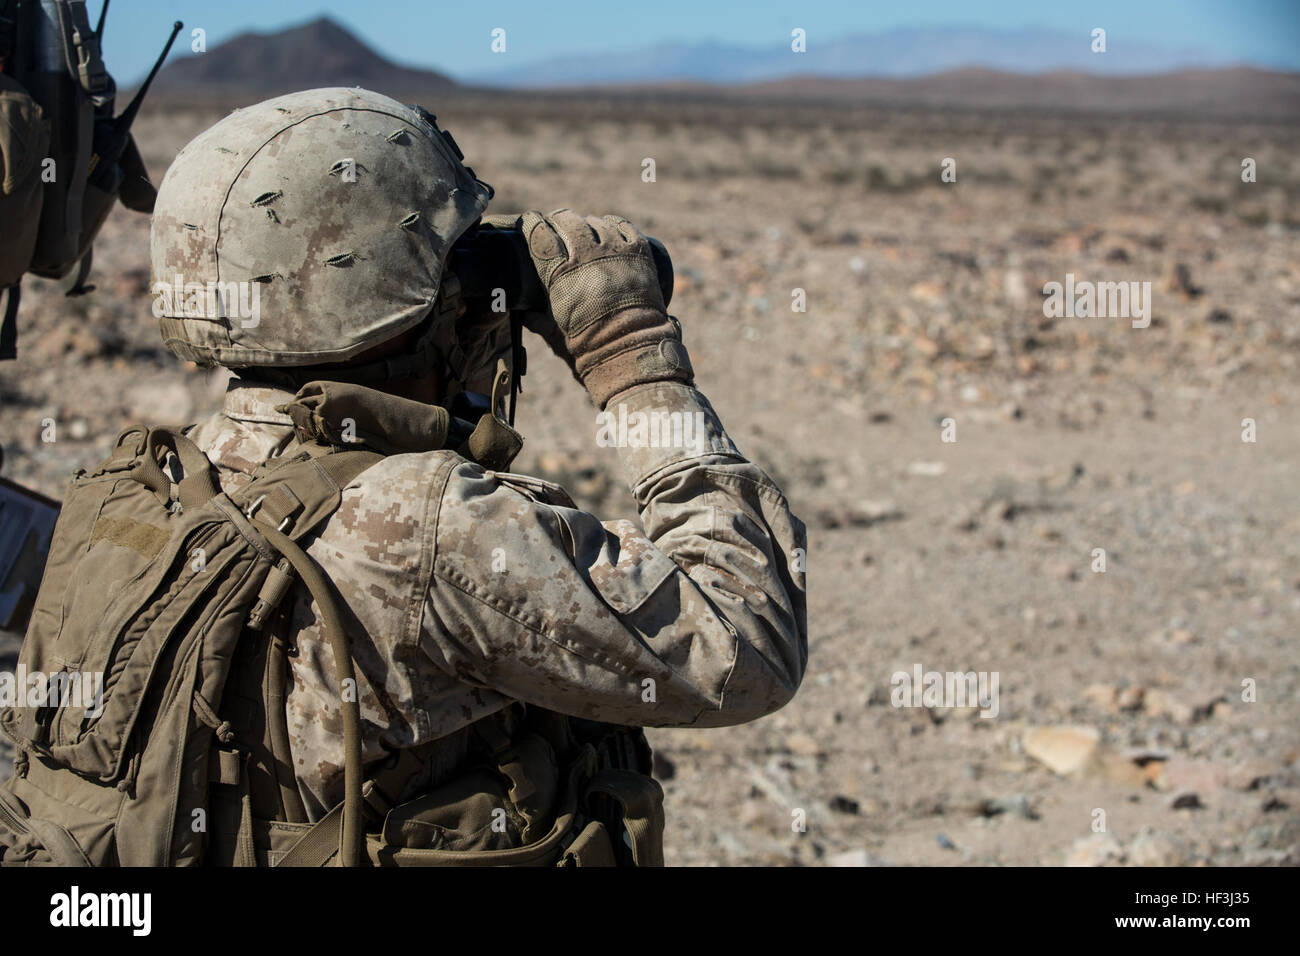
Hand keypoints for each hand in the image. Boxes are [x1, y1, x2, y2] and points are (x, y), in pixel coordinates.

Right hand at [519, 209, 691, 407]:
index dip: (534, 225)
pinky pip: (624, 226)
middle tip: (557, 224)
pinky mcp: (639, 252)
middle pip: (568, 222)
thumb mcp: (556, 334)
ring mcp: (615, 251)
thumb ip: (537, 322)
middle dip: (560, 221)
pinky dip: (614, 223)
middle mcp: (587, 256)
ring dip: (586, 224)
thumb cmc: (590, 346)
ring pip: (596, 223)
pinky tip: (609, 226)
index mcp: (561, 274)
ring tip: (584, 229)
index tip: (532, 223)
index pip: (541, 235)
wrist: (631, 348)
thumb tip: (524, 314)